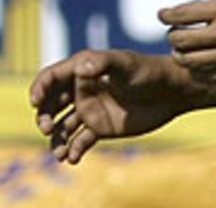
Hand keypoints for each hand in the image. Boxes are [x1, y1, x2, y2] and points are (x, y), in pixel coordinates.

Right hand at [29, 50, 182, 163]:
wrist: (174, 92)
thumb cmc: (151, 71)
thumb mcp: (127, 64)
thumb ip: (104, 63)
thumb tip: (80, 67)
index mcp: (84, 70)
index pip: (51, 77)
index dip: (39, 88)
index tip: (36, 101)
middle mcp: (83, 90)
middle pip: (50, 105)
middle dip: (44, 116)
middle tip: (49, 127)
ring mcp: (91, 109)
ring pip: (61, 127)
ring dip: (55, 140)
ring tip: (59, 152)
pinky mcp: (101, 127)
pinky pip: (79, 142)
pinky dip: (72, 150)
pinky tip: (73, 158)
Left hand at [159, 0, 215, 81]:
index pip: (180, 15)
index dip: (165, 15)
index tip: (164, 14)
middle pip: (180, 41)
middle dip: (172, 34)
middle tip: (176, 30)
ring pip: (189, 61)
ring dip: (181, 53)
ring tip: (186, 46)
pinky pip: (206, 74)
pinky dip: (197, 67)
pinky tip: (201, 57)